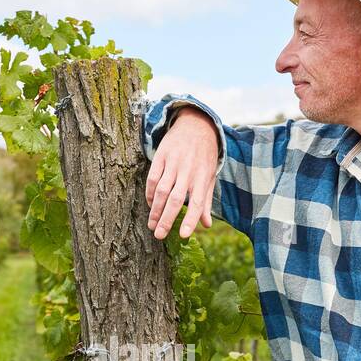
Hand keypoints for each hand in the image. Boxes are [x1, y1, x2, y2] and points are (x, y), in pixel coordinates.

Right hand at [145, 107, 218, 239]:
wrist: (196, 124)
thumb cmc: (204, 156)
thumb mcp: (210, 176)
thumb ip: (206, 201)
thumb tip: (206, 225)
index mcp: (203, 178)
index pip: (198, 203)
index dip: (190, 220)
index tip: (183, 235)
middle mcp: (189, 171)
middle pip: (176, 199)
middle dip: (166, 219)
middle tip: (158, 235)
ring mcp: (174, 163)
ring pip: (162, 190)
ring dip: (155, 209)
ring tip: (151, 225)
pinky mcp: (162, 155)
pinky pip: (153, 177)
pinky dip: (150, 192)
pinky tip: (150, 204)